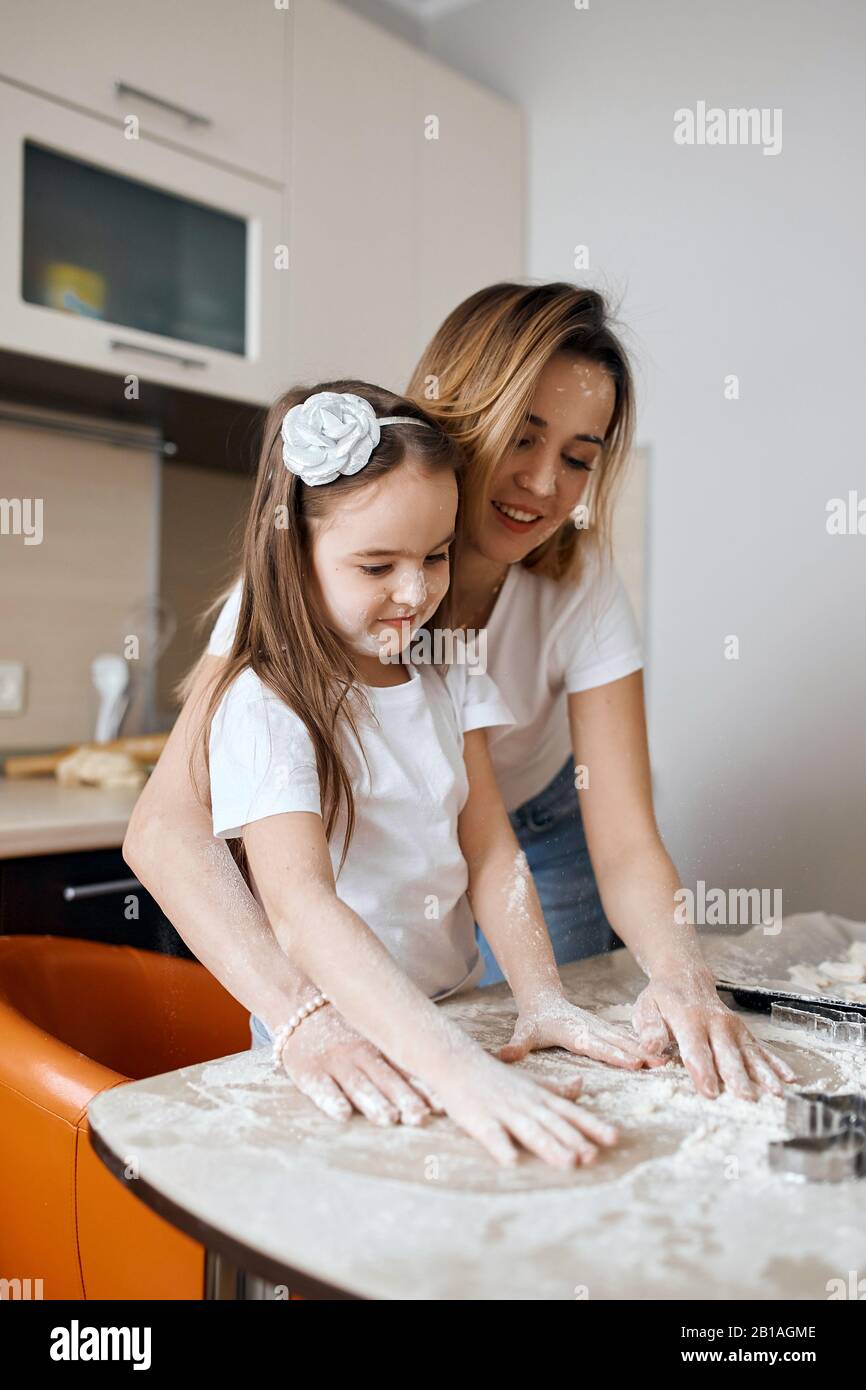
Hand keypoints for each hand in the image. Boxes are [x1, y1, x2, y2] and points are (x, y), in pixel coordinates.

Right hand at [276, 1005, 440, 1126]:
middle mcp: (359, 1053)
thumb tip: (439, 1072)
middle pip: (385, 1078)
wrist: (298, 1005)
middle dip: (404, 1097)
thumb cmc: (344, 1025)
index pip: (405, 1068)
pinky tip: (342, 1114)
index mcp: (379, 1046)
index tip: (441, 1106)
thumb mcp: (372, 1032)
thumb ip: (398, 1052)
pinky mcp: (309, 1071)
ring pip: (357, 1084)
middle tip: (420, 1116)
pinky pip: (320, 1088)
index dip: (423, 1087)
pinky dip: (331, 1100)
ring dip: (374, 1101)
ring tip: (388, 1118)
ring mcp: (334, 1062)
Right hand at [433, 1047, 618, 1167]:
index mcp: (538, 1096)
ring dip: (550, 1146)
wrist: (458, 1062)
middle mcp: (525, 1104)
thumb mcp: (530, 1079)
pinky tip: (512, 1161)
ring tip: (568, 1163)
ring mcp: (503, 1111)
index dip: (592, 1125)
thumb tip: (582, 1084)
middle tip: (594, 1156)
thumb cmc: (496, 1075)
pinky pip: (493, 1136)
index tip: (614, 1138)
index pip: (570, 1112)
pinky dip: (502, 1147)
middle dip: (574, 1140)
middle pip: (553, 1124)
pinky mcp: (480, 1120)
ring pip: (530, 1130)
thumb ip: (556, 1087)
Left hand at [497, 992, 666, 1069]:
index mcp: (575, 1033)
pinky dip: (642, 1046)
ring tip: (666, 1061)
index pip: (597, 1046)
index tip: (635, 1062)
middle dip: (640, 1053)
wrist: (544, 999)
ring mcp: (601, 1028)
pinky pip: (626, 1039)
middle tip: (661, 1063)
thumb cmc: (535, 1021)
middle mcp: (592, 1029)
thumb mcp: (524, 1033)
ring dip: (646, 1050)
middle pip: (619, 1043)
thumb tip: (502, 1055)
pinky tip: (658, 1055)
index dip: (616, 1055)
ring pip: (626, 1040)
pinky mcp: (605, 1030)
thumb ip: (516, 1046)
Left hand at [632, 972, 796, 1098]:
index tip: (709, 1091)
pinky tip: (789, 1077)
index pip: (697, 1049)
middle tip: (745, 1098)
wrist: (685, 976)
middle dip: (737, 1077)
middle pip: (727, 1054)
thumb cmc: (663, 998)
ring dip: (764, 1074)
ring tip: (777, 1093)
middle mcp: (716, 1024)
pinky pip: (762, 1048)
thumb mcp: (646, 1008)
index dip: (703, 1071)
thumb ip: (648, 1028)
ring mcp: (733, 1028)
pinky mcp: (744, 1032)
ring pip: (750, 1053)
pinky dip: (776, 1063)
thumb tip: (650, 1047)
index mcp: (689, 1020)